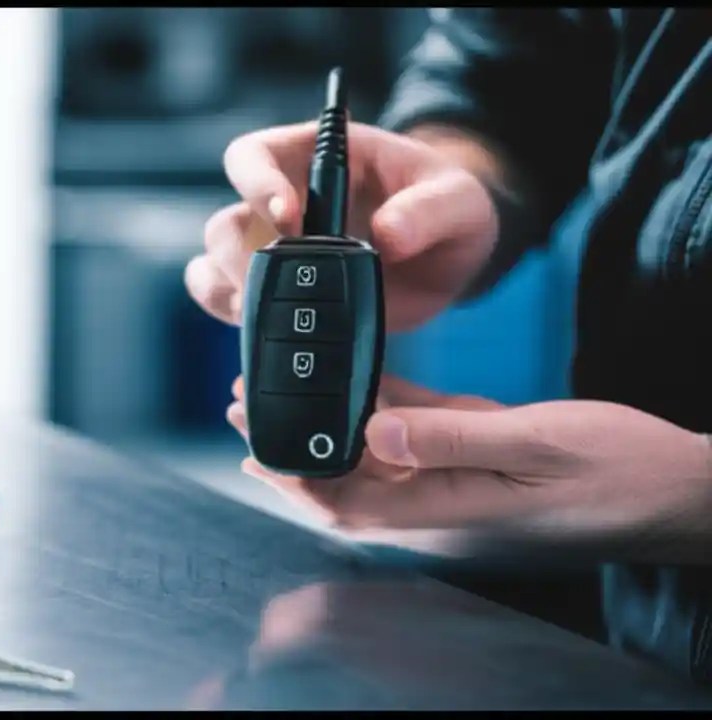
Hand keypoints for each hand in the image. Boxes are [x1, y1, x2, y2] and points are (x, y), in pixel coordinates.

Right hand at [185, 122, 498, 330]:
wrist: (448, 257)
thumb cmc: (447, 208)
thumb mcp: (457, 200)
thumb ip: (428, 211)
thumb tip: (388, 234)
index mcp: (311, 160)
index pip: (253, 156)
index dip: (257, 185)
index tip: (289, 219)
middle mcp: (277, 205)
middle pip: (223, 226)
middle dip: (240, 259)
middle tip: (283, 282)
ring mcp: (270, 254)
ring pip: (213, 268)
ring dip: (230, 293)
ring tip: (269, 313)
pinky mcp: (276, 296)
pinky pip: (228, 305)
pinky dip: (236, 320)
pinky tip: (267, 331)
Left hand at [227, 375, 711, 562]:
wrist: (679, 486)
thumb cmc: (621, 471)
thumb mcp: (537, 443)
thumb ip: (453, 438)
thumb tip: (374, 431)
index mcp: (449, 501)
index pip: (348, 500)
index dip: (294, 480)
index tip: (254, 447)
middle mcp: (443, 493)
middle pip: (346, 477)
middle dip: (294, 447)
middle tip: (249, 404)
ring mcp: (461, 473)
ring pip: (374, 451)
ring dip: (328, 422)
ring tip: (283, 384)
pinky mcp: (481, 448)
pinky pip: (417, 428)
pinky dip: (382, 404)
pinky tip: (358, 374)